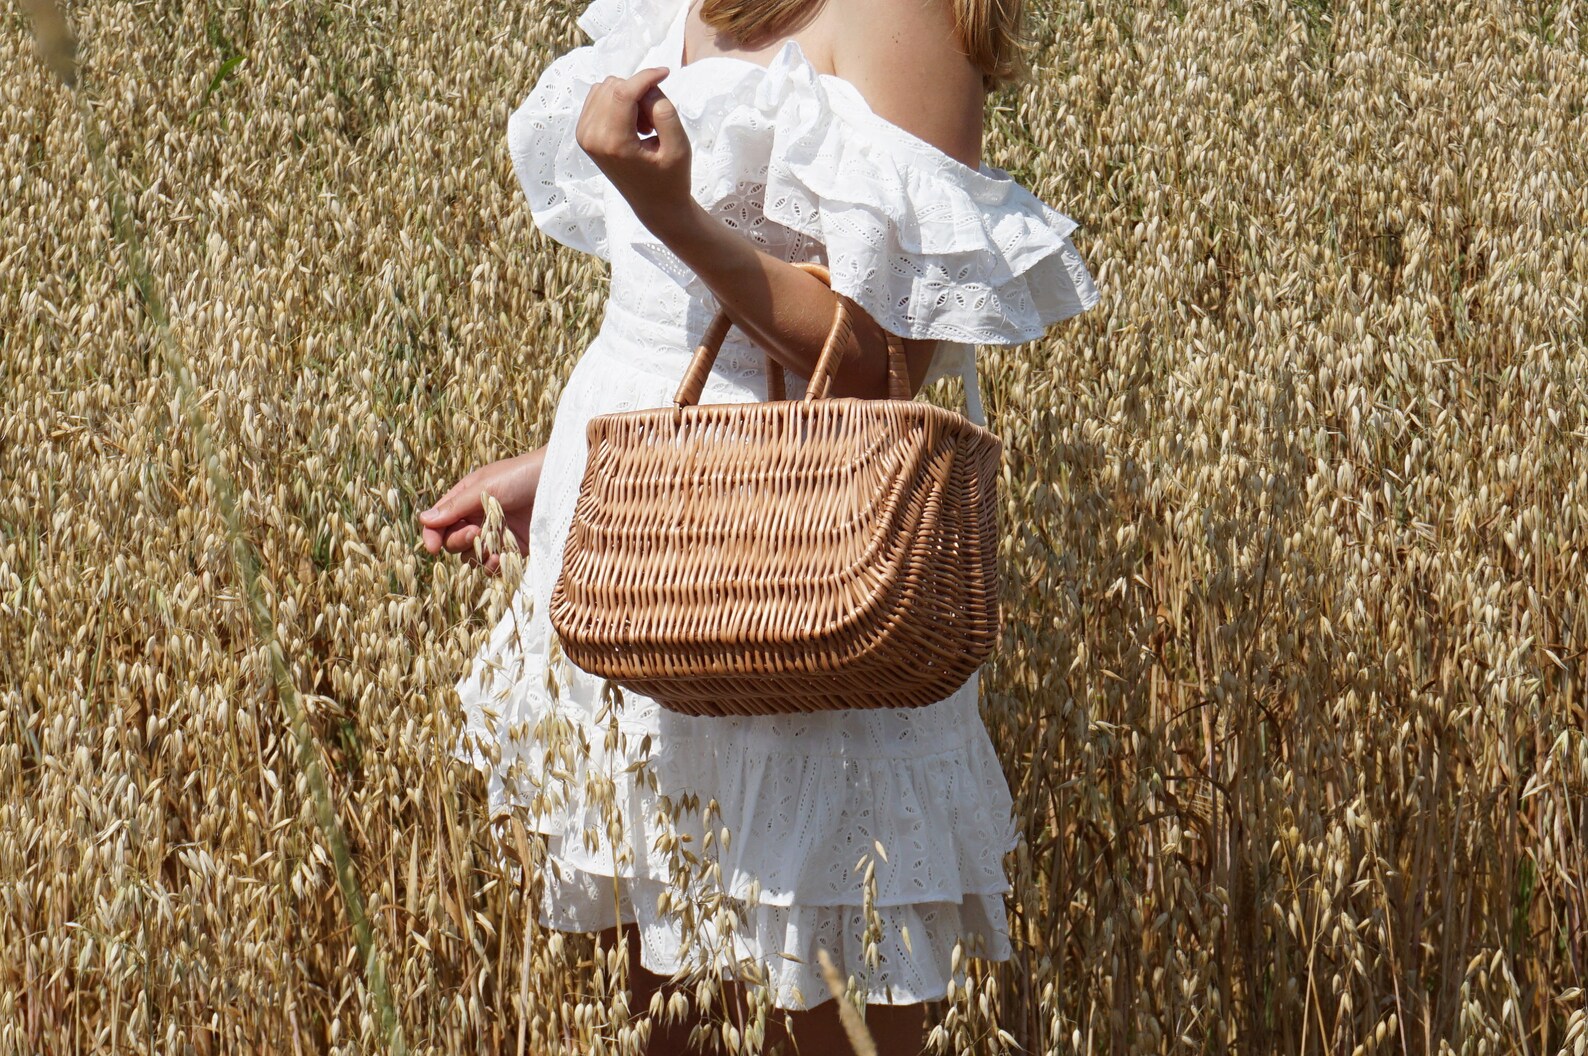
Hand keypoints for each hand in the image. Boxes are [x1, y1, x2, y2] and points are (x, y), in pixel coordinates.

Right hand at [418, 447, 545, 574]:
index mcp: (465, 499)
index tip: (433, 547)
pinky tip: (500, 559)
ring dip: (476, 556)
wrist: (557, 481)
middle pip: (453, 542)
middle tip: (475, 532)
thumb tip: (424, 520)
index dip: (433, 535)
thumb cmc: (519, 476)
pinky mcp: (513, 547)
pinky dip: (492, 566)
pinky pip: (493, 565)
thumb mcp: (484, 487)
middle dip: (459, 541)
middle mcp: (477, 518)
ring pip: (471, 556)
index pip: (439, 521)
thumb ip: (456, 506)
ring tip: (491, 548)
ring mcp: (495, 534)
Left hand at [574, 66, 692, 234]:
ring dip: (630, 97)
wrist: (654, 205)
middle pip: (614, 85)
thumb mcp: (679, 147)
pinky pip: (599, 97)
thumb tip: (646, 87)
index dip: (646, 76)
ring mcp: (583, 135)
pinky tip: (632, 125)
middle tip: (654, 122)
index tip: (667, 72)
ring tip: (644, 125)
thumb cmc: (671, 179)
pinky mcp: (583, 133)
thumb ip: (664, 112)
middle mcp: (590, 137)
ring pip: (606, 88)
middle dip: (639, 93)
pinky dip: (619, 102)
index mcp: (612, 143)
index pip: (623, 91)